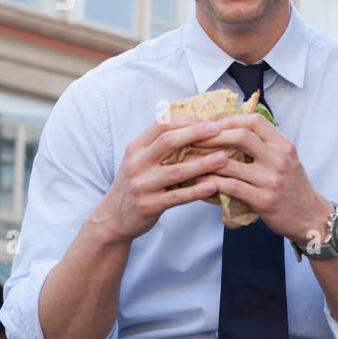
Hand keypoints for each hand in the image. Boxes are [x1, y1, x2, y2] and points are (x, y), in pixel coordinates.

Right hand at [90, 115, 231, 243]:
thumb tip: (194, 128)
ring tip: (223, 158)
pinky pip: (177, 196)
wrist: (114, 218)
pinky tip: (214, 186)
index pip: (161, 126)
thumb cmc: (135, 184)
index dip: (186, 121)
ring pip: (176, 171)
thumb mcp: (140, 160)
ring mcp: (142, 185)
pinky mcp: (149, 205)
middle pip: (168, 142)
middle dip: (195, 133)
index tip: (208, 121)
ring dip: (202, 163)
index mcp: (135, 148)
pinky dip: (197, 191)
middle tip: (218, 130)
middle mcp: (136, 164)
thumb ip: (160, 146)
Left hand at [189, 112, 331, 243]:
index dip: (229, 120)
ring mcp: (271, 180)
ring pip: (231, 163)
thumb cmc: (293, 187)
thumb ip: (266, 145)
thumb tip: (234, 131)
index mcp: (284, 146)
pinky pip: (231, 187)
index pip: (255, 121)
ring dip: (205, 160)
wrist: (310, 216)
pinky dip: (211, 182)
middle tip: (193, 138)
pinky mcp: (263, 200)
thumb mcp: (286, 160)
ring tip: (187, 159)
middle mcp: (279, 159)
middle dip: (213, 135)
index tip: (211, 125)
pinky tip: (199, 181)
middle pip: (241, 136)